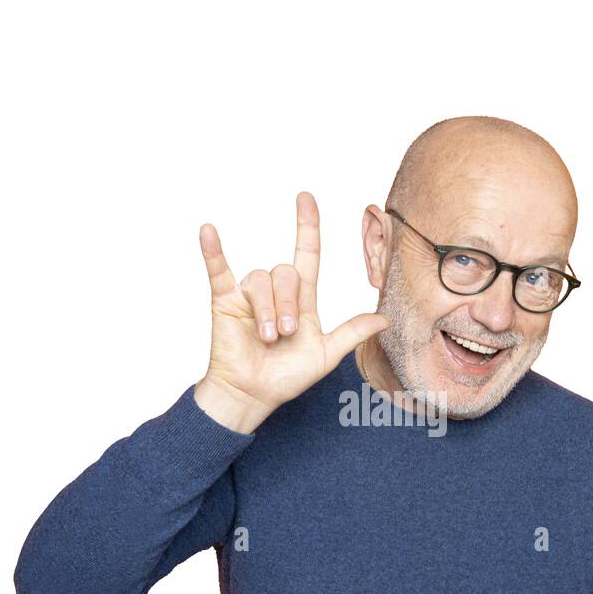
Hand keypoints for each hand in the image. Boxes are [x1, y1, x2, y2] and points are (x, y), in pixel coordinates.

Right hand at [193, 191, 387, 433]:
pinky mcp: (224, 302)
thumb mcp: (326, 356)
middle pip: (286, 273)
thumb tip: (384, 319)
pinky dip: (212, 251)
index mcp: (301, 300)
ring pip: (261, 279)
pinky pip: (218, 270)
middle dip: (288, 304)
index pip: (307, 254)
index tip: (306, 199)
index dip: (307, 227)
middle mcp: (276, 293)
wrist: (254, 394)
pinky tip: (208, 231)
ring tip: (269, 337)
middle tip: (286, 334)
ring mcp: (249, 296)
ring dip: (268, 310)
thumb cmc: (287, 377)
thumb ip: (352, 333)